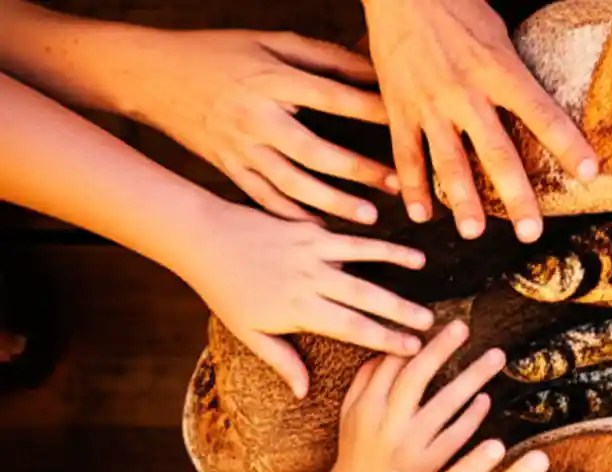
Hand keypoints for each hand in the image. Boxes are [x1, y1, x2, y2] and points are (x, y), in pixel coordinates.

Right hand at [124, 30, 394, 223]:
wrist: (151, 76)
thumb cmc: (218, 53)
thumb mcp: (270, 42)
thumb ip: (324, 58)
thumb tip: (373, 71)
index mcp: (270, 81)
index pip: (331, 98)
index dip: (371, 109)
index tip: (403, 123)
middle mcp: (257, 119)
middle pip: (315, 151)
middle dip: (358, 171)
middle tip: (394, 184)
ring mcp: (241, 149)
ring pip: (292, 185)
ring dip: (332, 204)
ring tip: (368, 217)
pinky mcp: (229, 170)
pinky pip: (265, 200)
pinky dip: (294, 217)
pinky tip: (323, 230)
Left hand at [182, 201, 431, 397]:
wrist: (204, 240)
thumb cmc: (225, 292)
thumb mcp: (249, 333)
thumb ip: (282, 360)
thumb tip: (305, 392)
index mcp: (298, 310)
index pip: (351, 328)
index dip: (385, 339)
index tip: (412, 349)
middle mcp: (310, 281)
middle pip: (365, 298)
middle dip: (400, 311)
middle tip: (431, 322)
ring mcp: (312, 252)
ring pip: (363, 262)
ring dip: (397, 265)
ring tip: (425, 269)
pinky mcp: (310, 230)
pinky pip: (351, 237)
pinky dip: (377, 241)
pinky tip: (397, 243)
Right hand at [330, 319, 505, 471]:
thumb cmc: (357, 451)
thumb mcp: (350, 415)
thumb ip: (363, 382)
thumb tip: (386, 350)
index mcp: (366, 406)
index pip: (390, 364)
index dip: (413, 342)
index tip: (435, 322)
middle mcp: (388, 422)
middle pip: (417, 376)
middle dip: (441, 349)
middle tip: (463, 327)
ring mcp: (411, 444)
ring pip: (445, 403)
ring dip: (473, 377)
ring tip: (496, 356)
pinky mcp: (430, 464)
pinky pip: (456, 435)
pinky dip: (472, 416)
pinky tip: (485, 399)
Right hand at [363, 0, 597, 238]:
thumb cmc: (457, 6)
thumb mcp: (498, 35)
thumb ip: (514, 75)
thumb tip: (538, 109)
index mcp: (499, 70)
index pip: (541, 113)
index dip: (568, 144)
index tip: (591, 173)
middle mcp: (466, 92)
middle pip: (496, 152)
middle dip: (516, 196)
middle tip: (531, 232)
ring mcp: (430, 103)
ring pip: (448, 161)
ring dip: (462, 201)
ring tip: (474, 232)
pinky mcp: (399, 107)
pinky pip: (406, 154)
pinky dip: (413, 186)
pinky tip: (422, 215)